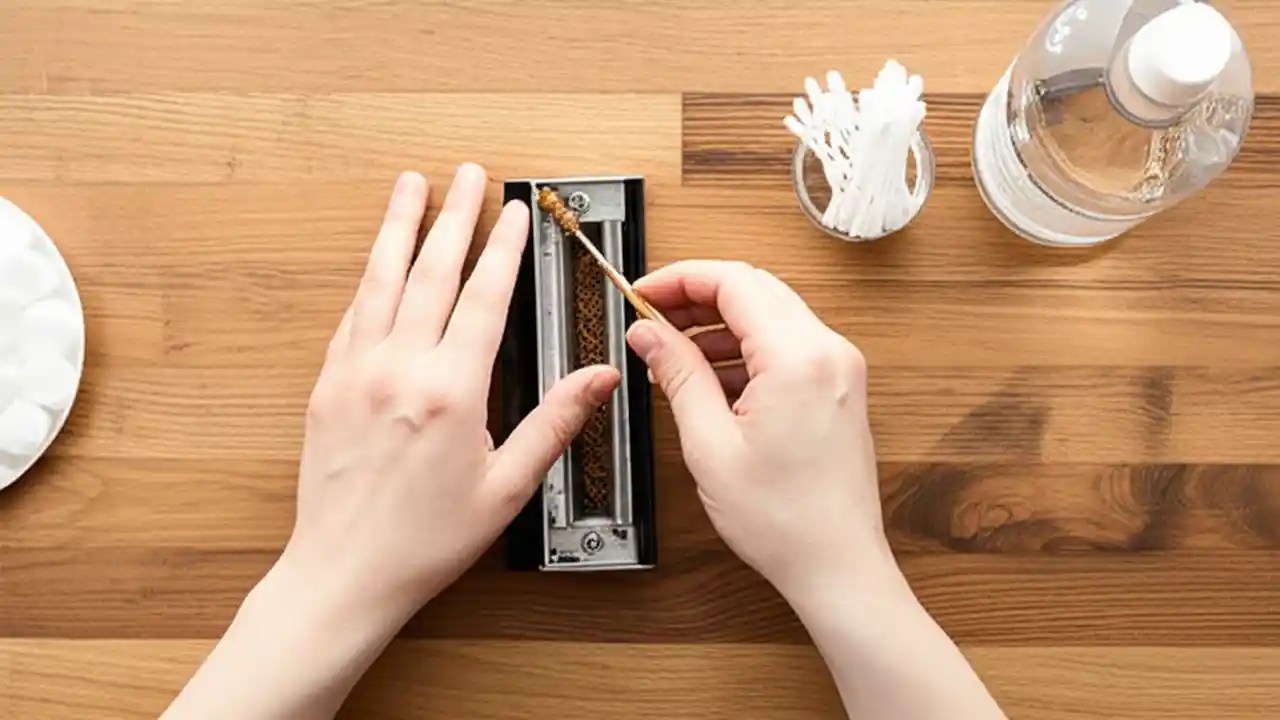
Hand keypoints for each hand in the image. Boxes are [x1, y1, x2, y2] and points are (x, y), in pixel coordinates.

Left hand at [284, 166, 618, 620]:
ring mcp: (355, 373)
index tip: (513, 212)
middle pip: (432, 272)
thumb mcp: (507, 488)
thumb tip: (599, 378)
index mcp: (449, 392)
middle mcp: (398, 371)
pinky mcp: (327, 386)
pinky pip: (351, 315)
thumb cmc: (424, 541)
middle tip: (468, 174)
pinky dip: (369, 278)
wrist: (343, 573)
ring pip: (381, 280)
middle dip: (455, 216)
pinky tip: (378, 261)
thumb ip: (554, 423)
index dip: (503, 248)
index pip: (484, 297)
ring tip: (411, 186)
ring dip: (399, 227)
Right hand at [626, 260, 887, 599]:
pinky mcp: (839, 386)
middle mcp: (828, 353)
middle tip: (651, 319)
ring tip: (673, 355)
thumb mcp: (710, 445)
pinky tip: (709, 380)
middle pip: (754, 289)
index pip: (733, 282)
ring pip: (770, 315)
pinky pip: (787, 345)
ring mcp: (839, 368)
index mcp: (798, 360)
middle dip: (696, 297)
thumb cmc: (786, 522)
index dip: (679, 279)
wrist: (837, 565)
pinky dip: (745, 350)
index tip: (643, 292)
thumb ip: (677, 375)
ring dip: (719, 325)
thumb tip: (648, 333)